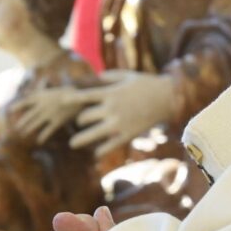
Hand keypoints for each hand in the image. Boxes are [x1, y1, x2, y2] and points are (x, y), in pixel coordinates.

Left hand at [3, 86, 88, 143]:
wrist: (79, 98)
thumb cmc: (64, 94)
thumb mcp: (50, 91)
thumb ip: (38, 91)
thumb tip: (27, 92)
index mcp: (40, 96)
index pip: (25, 102)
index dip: (17, 106)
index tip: (10, 110)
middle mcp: (42, 105)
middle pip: (29, 116)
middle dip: (22, 122)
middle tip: (16, 128)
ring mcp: (49, 114)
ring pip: (35, 124)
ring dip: (29, 129)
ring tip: (24, 134)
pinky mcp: (57, 122)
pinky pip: (47, 131)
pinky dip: (42, 137)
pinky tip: (39, 141)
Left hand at [67, 70, 181, 153]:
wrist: (169, 98)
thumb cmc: (148, 84)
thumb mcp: (128, 75)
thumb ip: (110, 76)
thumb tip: (97, 76)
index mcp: (110, 93)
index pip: (84, 97)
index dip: (71, 99)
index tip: (60, 102)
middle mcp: (111, 108)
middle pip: (85, 118)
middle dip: (79, 121)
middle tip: (79, 123)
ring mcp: (119, 123)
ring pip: (93, 134)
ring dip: (80, 140)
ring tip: (72, 144)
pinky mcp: (128, 134)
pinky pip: (110, 145)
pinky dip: (101, 151)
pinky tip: (96, 154)